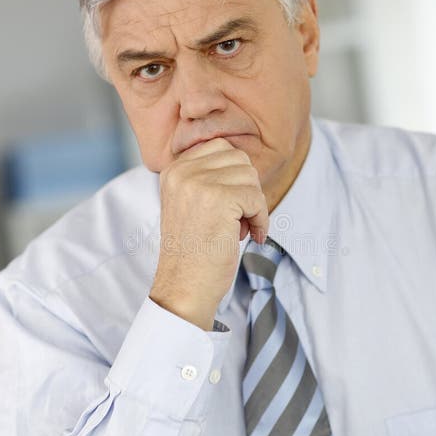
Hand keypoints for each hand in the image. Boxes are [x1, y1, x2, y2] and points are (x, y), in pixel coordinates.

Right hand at [149, 138, 268, 329]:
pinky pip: (257, 198)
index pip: (220, 148)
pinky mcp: (219, 199)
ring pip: (251, 177)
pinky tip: (250, 236)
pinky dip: (261, 219)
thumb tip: (244, 163)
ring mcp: (199, 183)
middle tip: (238, 218)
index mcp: (173, 170)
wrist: (184, 286)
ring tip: (240, 228)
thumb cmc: (192, 251)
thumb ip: (208, 178)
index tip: (231, 205)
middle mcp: (182, 172)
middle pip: (239, 159)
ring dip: (254, 205)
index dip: (235, 177)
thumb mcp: (190, 203)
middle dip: (247, 189)